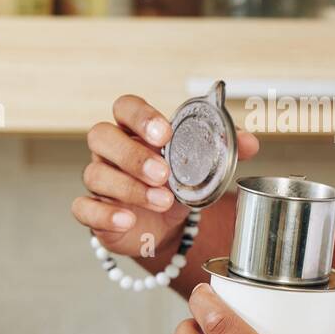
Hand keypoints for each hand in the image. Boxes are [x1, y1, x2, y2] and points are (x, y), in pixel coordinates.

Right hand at [71, 94, 258, 257]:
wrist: (166, 226)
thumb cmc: (177, 184)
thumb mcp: (202, 164)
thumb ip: (225, 149)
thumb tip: (251, 141)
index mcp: (134, 129)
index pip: (125, 107)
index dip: (141, 116)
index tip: (164, 132)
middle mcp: (110, 150)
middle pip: (101, 136)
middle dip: (133, 154)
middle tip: (164, 173)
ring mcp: (99, 179)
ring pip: (96, 174)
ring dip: (130, 188)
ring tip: (163, 201)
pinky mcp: (93, 211)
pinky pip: (84, 208)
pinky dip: (105, 215)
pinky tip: (128, 220)